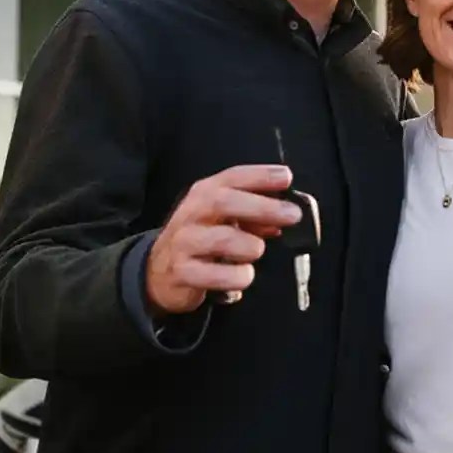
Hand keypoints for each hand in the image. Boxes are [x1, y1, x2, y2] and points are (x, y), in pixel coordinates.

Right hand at [146, 165, 302, 315]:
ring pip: (222, 239)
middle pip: (223, 202)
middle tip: (292, 215)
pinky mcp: (181, 273)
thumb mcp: (225, 219)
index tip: (287, 178)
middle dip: (262, 206)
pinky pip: (214, 275)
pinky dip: (236, 276)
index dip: (260, 175)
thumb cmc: (202, 239)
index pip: (232, 177)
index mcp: (204, 194)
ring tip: (257, 251)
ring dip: (250, 246)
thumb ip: (255, 215)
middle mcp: (191, 214)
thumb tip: (286, 215)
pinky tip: (243, 275)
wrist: (159, 273)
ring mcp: (183, 243)